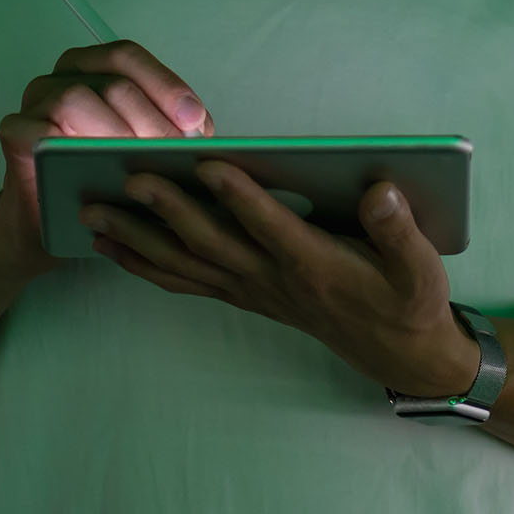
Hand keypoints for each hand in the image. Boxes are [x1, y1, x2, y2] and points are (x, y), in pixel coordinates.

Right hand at [0, 40, 210, 280]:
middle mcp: (60, 77)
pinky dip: (69, 147)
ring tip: (138, 163)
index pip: (128, 57)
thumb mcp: (141, 152)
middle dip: (150, 118)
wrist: (46, 224)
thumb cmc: (98, 182)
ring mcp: (34, 103)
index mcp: (91, 69)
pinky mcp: (14, 133)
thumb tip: (198, 129)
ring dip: (114, 131)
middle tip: (172, 153)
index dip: (165, 84)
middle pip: (112, 80)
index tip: (195, 120)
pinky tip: (93, 170)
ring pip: (76, 98)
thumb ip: (165, 131)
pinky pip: (38, 130)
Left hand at [86, 160, 478, 398]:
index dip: (240, 196)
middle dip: (168, 210)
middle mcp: (273, 279)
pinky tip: (108, 245)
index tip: (207, 163)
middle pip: (212, 242)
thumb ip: (401, 230)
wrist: (395, 350)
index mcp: (316, 265)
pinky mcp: (240, 294)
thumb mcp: (422, 269)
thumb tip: (381, 191)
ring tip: (91, 213)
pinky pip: (182, 281)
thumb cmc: (407, 298)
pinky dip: (142, 264)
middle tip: (129, 178)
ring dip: (136, 239)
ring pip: (184, 263)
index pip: (272, 227)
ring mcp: (250, 289)